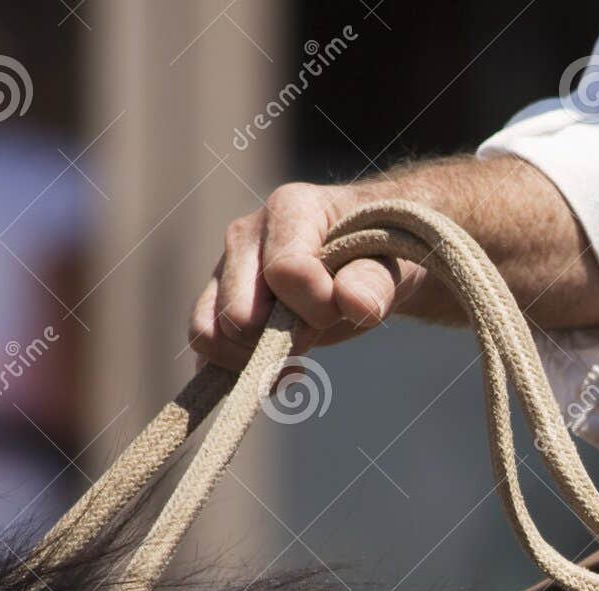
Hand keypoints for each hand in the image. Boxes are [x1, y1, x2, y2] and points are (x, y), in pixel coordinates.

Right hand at [188, 181, 429, 368]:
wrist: (370, 260)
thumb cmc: (381, 257)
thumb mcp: (391, 266)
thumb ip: (375, 283)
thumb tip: (355, 303)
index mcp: (289, 210)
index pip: (285, 272)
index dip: (317, 306)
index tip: (343, 309)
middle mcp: (245, 235)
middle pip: (237, 311)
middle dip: (283, 336)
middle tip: (318, 329)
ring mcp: (225, 270)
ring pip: (209, 332)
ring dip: (257, 358)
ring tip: (300, 353)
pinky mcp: (218, 304)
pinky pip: (207, 349)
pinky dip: (241, 372)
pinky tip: (283, 371)